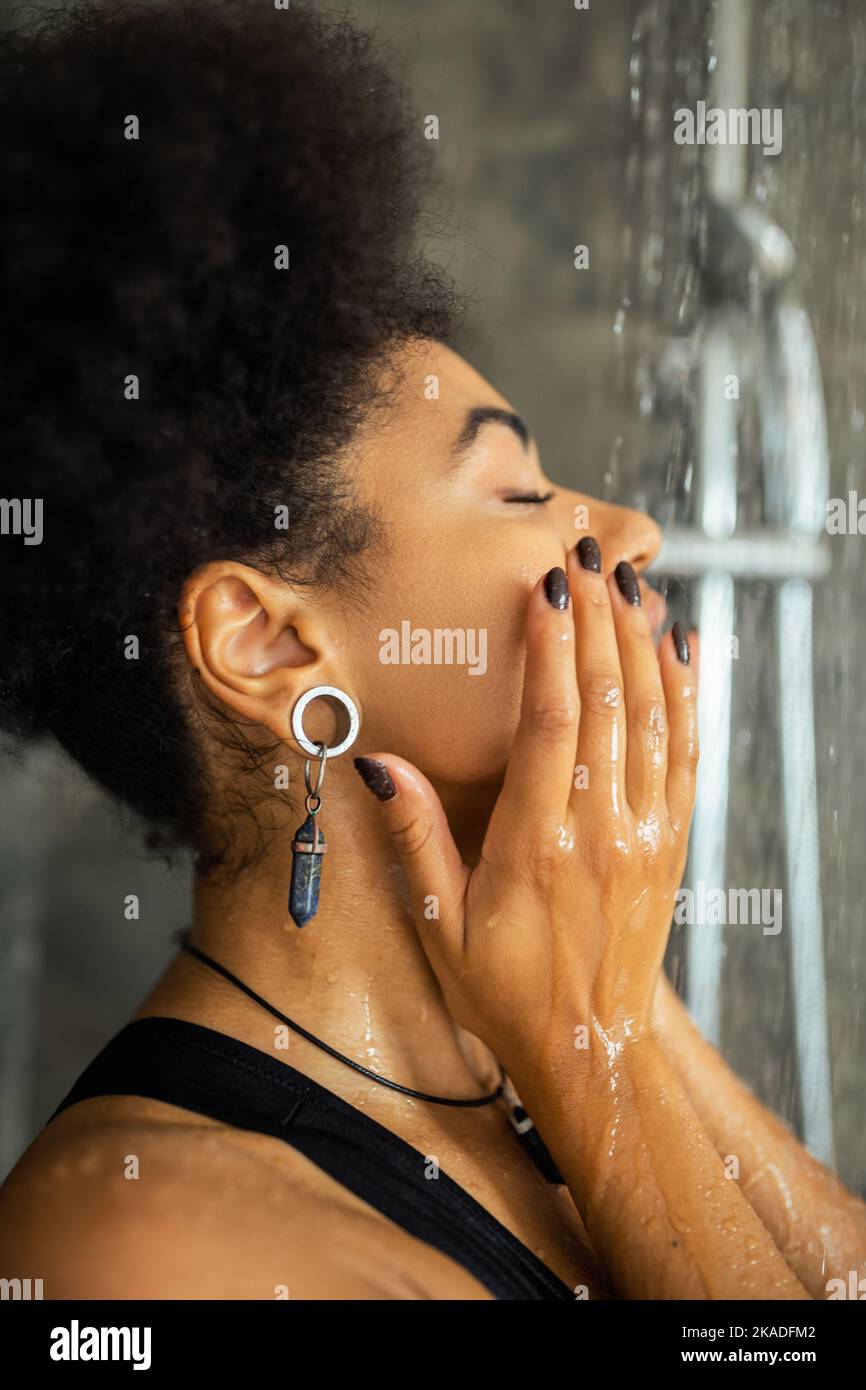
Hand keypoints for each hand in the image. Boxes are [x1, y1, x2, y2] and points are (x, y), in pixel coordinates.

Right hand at [354, 544, 698, 1074]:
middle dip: (597, 619)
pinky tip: (680, 645)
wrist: (589, 1047)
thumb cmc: (504, 990)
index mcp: (538, 845)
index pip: (553, 723)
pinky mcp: (671, 841)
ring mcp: (646, 833)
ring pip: (654, 717)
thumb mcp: (439, 924)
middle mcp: (601, 829)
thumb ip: (414, 838)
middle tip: (583, 555)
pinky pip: (687, 752)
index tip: (545, 588)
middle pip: (608, 701)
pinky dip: (688, 692)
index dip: (553, 647)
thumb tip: (380, 762)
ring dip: (642, 642)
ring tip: (626, 581)